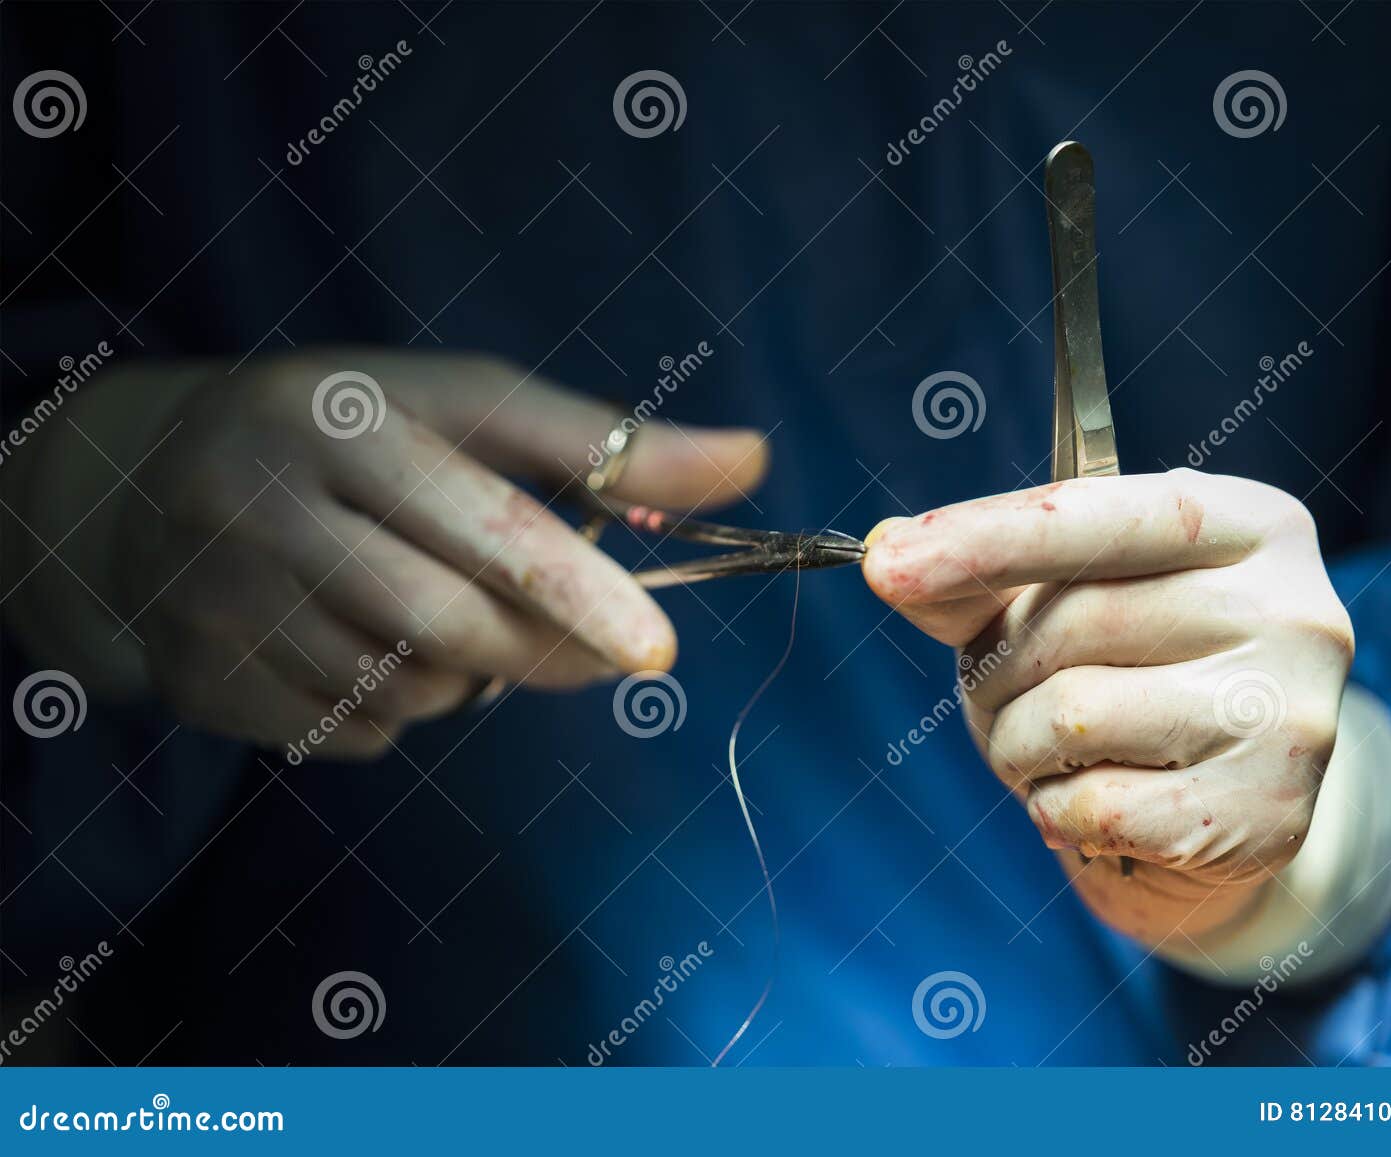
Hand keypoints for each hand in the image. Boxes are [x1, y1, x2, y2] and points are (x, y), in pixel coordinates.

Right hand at [8, 350, 765, 757]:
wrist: (149, 486)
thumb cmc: (351, 436)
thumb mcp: (463, 408)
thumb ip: (600, 445)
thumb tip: (749, 461)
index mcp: (345, 418)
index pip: (486, 516)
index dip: (581, 587)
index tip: (657, 651)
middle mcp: (269, 504)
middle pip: (458, 624)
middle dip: (551, 648)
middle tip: (611, 648)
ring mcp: (225, 600)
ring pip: (417, 688)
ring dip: (472, 674)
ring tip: (442, 610)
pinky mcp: (207, 680)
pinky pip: (362, 732)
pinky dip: (404, 708)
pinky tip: (368, 646)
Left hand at [863, 469, 1353, 941]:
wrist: (1218, 814)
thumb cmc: (1132, 680)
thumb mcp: (1062, 604)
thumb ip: (979, 581)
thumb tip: (889, 559)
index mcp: (1251, 524)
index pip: (1100, 513)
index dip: (984, 538)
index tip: (884, 563)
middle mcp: (1293, 607)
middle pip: (1071, 620)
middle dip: (997, 669)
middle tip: (1005, 696)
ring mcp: (1292, 713)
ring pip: (1071, 715)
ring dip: (1019, 746)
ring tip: (1055, 754)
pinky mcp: (1268, 813)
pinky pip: (1092, 804)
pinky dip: (1058, 809)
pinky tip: (1095, 801)